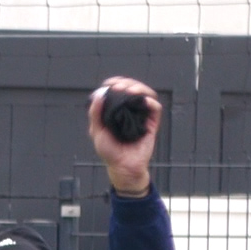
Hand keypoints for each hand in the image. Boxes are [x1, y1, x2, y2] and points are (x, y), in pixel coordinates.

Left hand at [88, 77, 160, 196]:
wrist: (123, 167)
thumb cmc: (109, 152)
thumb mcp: (96, 131)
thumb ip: (95, 113)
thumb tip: (99, 94)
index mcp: (117, 109)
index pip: (118, 89)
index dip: (115, 82)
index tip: (110, 83)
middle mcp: (130, 110)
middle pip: (133, 87)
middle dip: (127, 82)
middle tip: (120, 87)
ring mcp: (142, 116)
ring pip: (146, 94)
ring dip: (139, 88)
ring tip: (130, 91)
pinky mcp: (152, 123)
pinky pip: (155, 108)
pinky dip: (150, 102)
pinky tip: (143, 102)